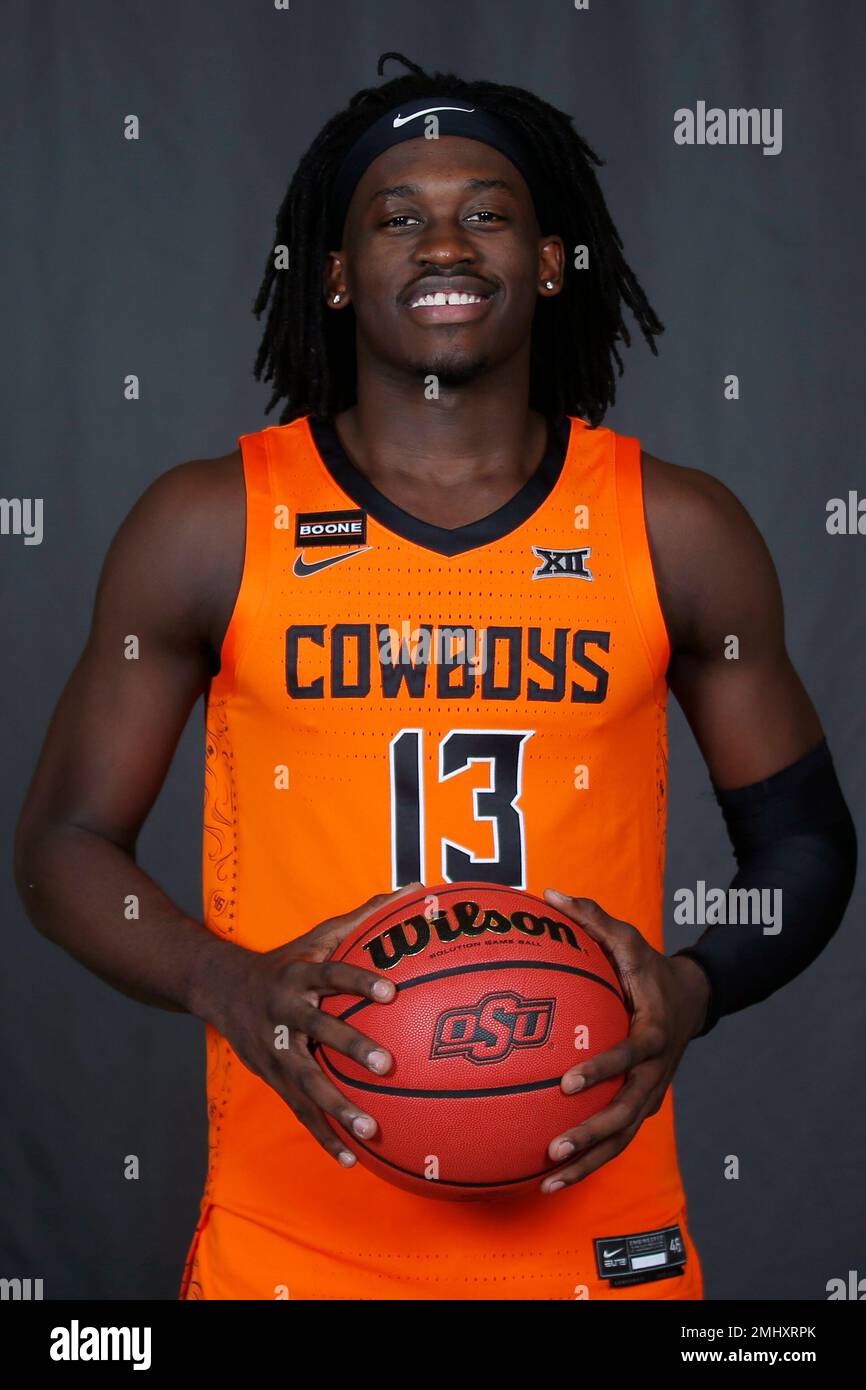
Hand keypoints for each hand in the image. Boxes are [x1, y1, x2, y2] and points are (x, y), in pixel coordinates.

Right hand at [190, 883, 422, 1167]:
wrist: (218, 987)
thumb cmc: (285, 959)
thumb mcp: (317, 935)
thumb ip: (364, 917)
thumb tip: (415, 889)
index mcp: (299, 975)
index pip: (334, 974)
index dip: (362, 981)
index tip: (394, 991)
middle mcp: (285, 1012)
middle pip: (318, 1031)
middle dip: (350, 1047)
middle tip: (388, 1065)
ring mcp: (274, 1050)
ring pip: (306, 1082)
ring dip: (337, 1108)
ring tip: (372, 1130)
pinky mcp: (271, 1079)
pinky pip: (299, 1112)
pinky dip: (323, 1138)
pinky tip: (352, 1161)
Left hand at [539, 889, 710, 1194]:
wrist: (691, 1000)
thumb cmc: (648, 967)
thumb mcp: (628, 938)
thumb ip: (591, 918)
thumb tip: (547, 893)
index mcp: (653, 1031)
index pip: (630, 1056)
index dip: (602, 1070)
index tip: (568, 1082)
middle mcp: (655, 1072)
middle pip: (628, 1114)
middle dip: (592, 1135)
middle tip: (553, 1148)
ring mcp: (650, 1095)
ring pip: (623, 1139)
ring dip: (589, 1162)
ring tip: (548, 1179)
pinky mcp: (640, 1108)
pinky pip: (616, 1140)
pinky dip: (589, 1161)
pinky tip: (549, 1176)